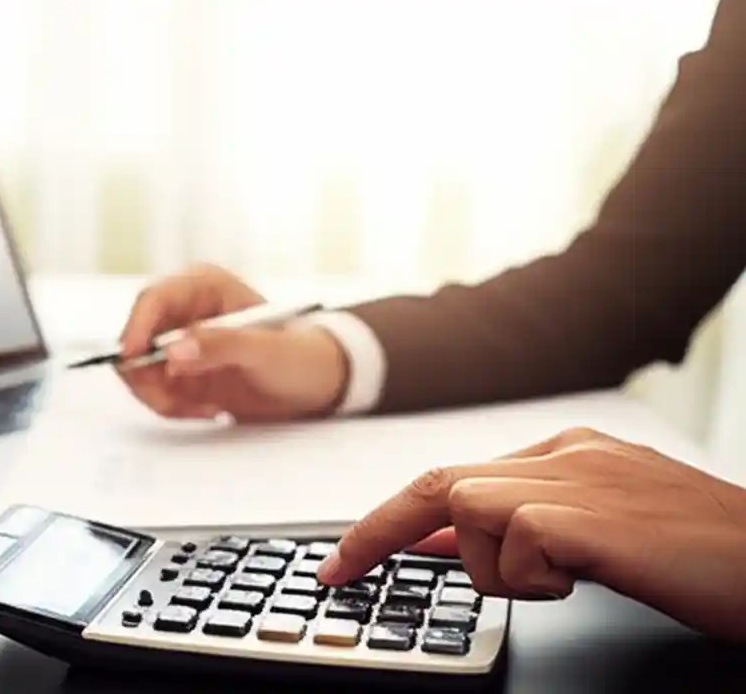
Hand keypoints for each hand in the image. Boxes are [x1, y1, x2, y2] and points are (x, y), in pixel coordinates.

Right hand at [116, 264, 349, 421]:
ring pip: (139, 370)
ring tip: (206, 408)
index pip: (154, 300)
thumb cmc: (299, 356)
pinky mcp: (179, 373)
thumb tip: (175, 352)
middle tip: (176, 402)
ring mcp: (178, 344)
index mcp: (204, 287)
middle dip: (148, 375)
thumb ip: (222, 346)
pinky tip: (210, 409)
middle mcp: (184, 312)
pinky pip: (154, 392)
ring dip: (163, 397)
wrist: (313, 384)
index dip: (136, 329)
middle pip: (136, 338)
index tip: (133, 359)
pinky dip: (175, 407)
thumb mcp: (266, 350)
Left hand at [317, 427, 745, 639]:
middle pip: (438, 482)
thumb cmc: (700, 554)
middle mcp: (567, 456)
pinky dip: (530, 575)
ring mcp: (580, 479)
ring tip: (556, 583)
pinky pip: (515, 538)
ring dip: (491, 565)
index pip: (456, 478)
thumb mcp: (597, 536)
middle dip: (378, 531)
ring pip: (467, 505)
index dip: (395, 517)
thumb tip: (453, 547)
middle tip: (338, 571)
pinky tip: (581, 580)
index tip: (352, 553)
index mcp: (568, 455)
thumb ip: (526, 534)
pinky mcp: (593, 514)